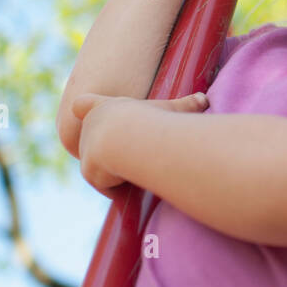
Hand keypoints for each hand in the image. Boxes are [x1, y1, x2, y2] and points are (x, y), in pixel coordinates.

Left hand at [71, 91, 210, 196]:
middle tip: (136, 153)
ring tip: (139, 167)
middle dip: (112, 152)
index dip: (84, 108)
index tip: (83, 113)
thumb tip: (205, 99)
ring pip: (103, 166)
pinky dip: (119, 186)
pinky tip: (133, 180)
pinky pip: (106, 185)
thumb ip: (186, 106)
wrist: (131, 137)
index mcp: (103, 107)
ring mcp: (85, 149)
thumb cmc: (154, 119)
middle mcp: (89, 127)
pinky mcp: (88, 171)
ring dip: (118, 170)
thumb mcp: (172, 110)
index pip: (82, 104)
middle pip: (96, 141)